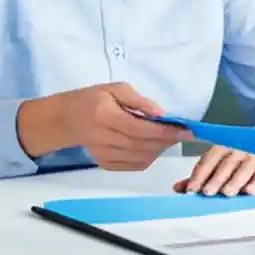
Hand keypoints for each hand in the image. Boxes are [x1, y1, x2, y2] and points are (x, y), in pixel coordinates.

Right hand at [59, 82, 189, 170]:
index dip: (166, 131)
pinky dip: (149, 157)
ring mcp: (103, 155)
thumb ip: (140, 101)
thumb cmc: (93, 99)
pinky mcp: (105, 164)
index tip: (186, 130)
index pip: (141, 129)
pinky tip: (154, 146)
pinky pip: (134, 165)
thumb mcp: (116, 89)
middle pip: (143, 146)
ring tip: (169, 137)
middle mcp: (103, 139)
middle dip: (167, 140)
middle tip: (183, 133)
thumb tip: (162, 115)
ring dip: (160, 149)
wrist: (68, 118)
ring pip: (141, 158)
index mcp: (105, 116)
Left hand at [173, 146, 254, 195]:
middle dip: (216, 179)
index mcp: (224, 146)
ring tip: (226, 193)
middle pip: (226, 164)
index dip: (200, 174)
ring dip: (235, 181)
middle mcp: (240, 149)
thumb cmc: (241, 154)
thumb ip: (201, 174)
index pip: (210, 159)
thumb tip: (178, 188)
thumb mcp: (220, 159)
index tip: (191, 189)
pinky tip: (250, 192)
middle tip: (207, 192)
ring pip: (244, 169)